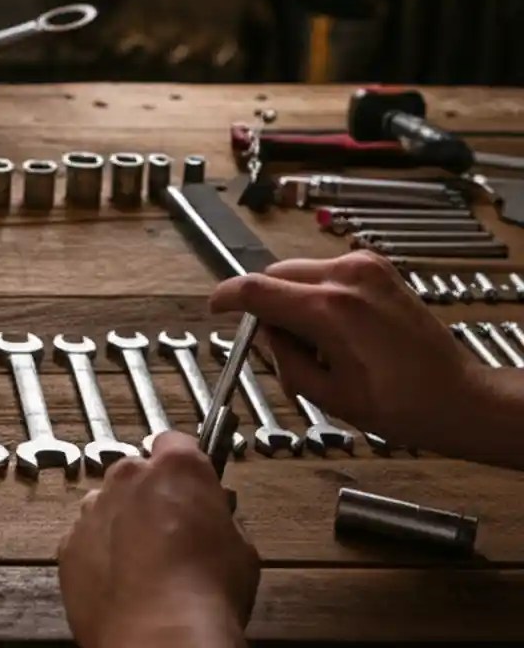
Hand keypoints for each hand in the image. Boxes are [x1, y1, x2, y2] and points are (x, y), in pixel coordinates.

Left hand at [57, 432, 258, 647]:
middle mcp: (127, 478)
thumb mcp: (240, 547)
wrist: (159, 635)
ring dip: (122, 524)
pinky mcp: (68, 545)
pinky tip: (121, 584)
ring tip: (145, 565)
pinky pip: (86, 540)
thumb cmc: (207, 592)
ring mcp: (92, 511)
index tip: (192, 485)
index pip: (176, 442)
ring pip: (108, 506)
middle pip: (137, 473)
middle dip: (152, 495)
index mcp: (176, 467)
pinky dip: (100, 555)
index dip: (186, 465)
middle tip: (172, 532)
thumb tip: (212, 520)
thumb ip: (218, 519)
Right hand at [208, 251, 487, 453]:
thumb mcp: (324, 392)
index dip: (227, 297)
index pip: (256, 289)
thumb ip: (282, 357)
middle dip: (265, 305)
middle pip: (276, 275)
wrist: (457, 397)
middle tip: (276, 345)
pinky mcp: (378, 269)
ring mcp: (366, 268)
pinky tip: (333, 330)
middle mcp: (347, 278)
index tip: (215, 306)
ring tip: (315, 343)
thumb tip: (265, 334)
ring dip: (292, 300)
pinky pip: (325, 273)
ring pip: (299, 272)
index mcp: (330, 310)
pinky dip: (316, 295)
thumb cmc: (402, 404)